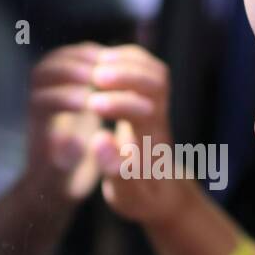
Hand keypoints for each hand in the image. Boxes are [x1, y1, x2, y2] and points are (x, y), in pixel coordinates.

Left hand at [24, 43, 104, 201]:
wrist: (55, 179)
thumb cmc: (61, 183)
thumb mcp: (61, 182)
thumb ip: (66, 163)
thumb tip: (75, 143)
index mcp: (36, 125)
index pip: (42, 101)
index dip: (62, 99)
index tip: (86, 103)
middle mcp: (38, 102)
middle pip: (45, 72)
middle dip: (71, 71)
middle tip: (98, 75)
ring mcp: (49, 89)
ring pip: (58, 60)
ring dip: (82, 57)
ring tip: (107, 62)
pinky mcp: (65, 84)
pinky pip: (72, 58)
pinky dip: (90, 55)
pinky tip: (113, 59)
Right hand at [85, 44, 190, 225]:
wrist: (161, 192)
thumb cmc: (139, 196)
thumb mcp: (126, 195)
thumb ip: (114, 170)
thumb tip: (100, 139)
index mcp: (152, 147)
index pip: (146, 114)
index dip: (121, 104)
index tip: (93, 105)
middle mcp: (160, 122)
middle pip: (158, 85)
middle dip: (127, 76)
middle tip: (96, 77)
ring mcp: (160, 107)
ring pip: (157, 72)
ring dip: (126, 63)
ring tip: (96, 68)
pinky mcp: (155, 98)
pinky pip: (150, 67)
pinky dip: (127, 58)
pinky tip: (103, 62)